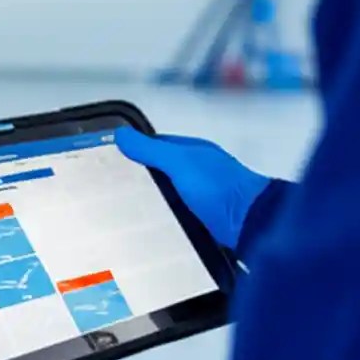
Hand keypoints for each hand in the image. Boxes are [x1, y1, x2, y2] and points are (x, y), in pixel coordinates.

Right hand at [115, 126, 270, 248]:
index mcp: (193, 152)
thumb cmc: (217, 188)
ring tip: (120, 211)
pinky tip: (144, 226)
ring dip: (148, 202)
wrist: (251, 225)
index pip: (155, 146)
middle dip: (137, 180)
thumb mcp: (179, 163)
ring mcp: (201, 197)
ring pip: (166, 196)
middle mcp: (197, 172)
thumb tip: (121, 134)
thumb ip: (151, 150)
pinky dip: (160, 218)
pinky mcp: (202, 220)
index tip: (108, 163)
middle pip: (160, 173)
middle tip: (109, 191)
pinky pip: (174, 215)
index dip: (133, 152)